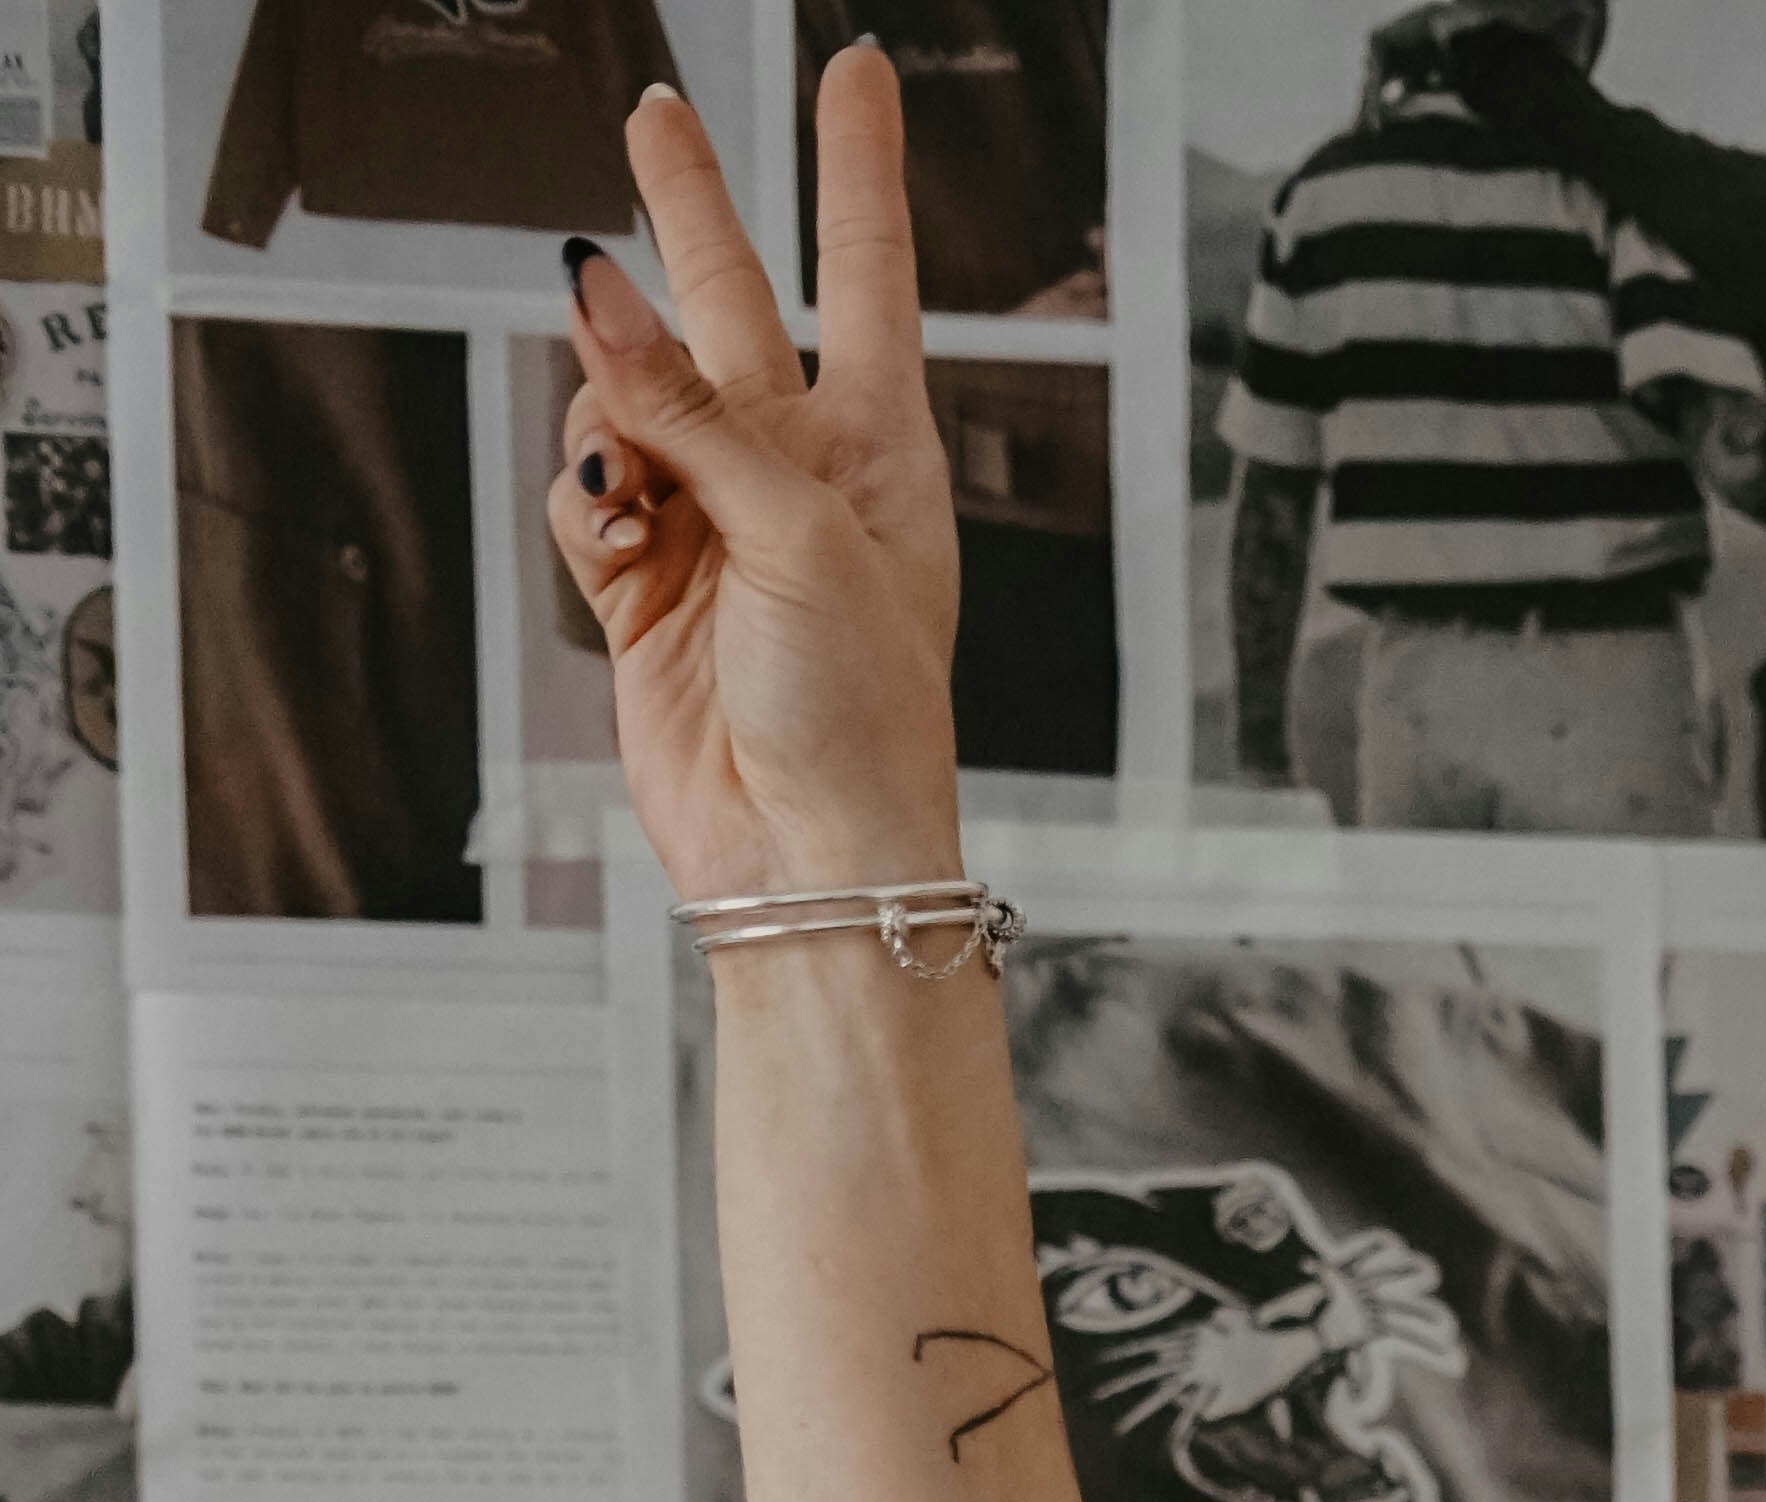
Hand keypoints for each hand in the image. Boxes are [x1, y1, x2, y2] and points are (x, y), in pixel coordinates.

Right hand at [545, 57, 962, 906]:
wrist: (813, 862)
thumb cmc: (863, 719)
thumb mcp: (804, 535)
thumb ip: (695, 412)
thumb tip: (597, 299)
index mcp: (880, 449)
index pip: (866, 272)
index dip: (859, 169)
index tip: (855, 73)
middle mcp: (797, 472)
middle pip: (729, 300)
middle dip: (690, 207)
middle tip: (656, 110)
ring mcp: (717, 525)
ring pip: (630, 398)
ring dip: (613, 403)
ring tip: (628, 455)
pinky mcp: (646, 587)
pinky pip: (590, 496)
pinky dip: (590, 504)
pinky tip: (617, 532)